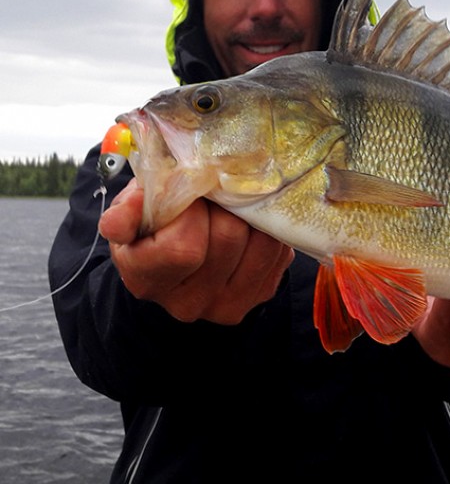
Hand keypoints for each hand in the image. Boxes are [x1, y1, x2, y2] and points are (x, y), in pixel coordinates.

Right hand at [99, 179, 294, 324]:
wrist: (175, 260)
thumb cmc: (153, 226)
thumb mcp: (131, 212)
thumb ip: (126, 211)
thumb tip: (120, 218)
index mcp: (148, 280)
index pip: (184, 248)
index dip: (191, 212)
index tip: (187, 195)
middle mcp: (188, 304)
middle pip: (228, 237)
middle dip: (224, 205)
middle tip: (214, 194)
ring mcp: (227, 305)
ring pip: (261, 242)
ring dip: (250, 215)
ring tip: (232, 206)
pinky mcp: (260, 295)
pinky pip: (279, 251)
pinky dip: (268, 229)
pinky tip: (249, 222)